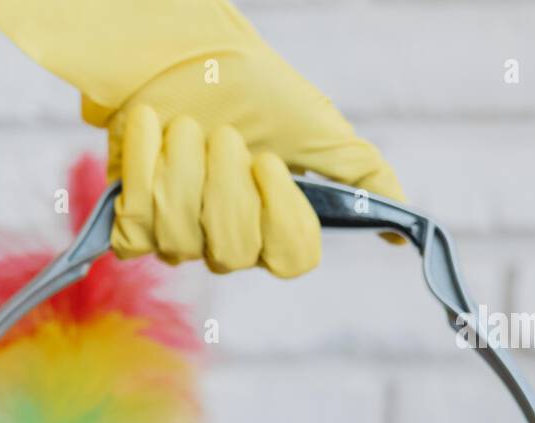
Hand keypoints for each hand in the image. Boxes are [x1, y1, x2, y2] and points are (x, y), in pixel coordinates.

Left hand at [0, 0, 404, 276]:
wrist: (179, 51)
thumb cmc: (252, 88)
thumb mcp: (319, 129)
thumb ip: (363, 178)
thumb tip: (401, 233)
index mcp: (274, 225)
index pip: (289, 260)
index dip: (278, 214)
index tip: (268, 162)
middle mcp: (227, 241)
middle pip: (232, 252)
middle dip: (224, 183)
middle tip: (221, 134)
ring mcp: (179, 235)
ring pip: (179, 240)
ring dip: (181, 169)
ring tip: (185, 126)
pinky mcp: (133, 220)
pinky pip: (135, 231)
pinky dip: (143, 170)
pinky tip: (153, 132)